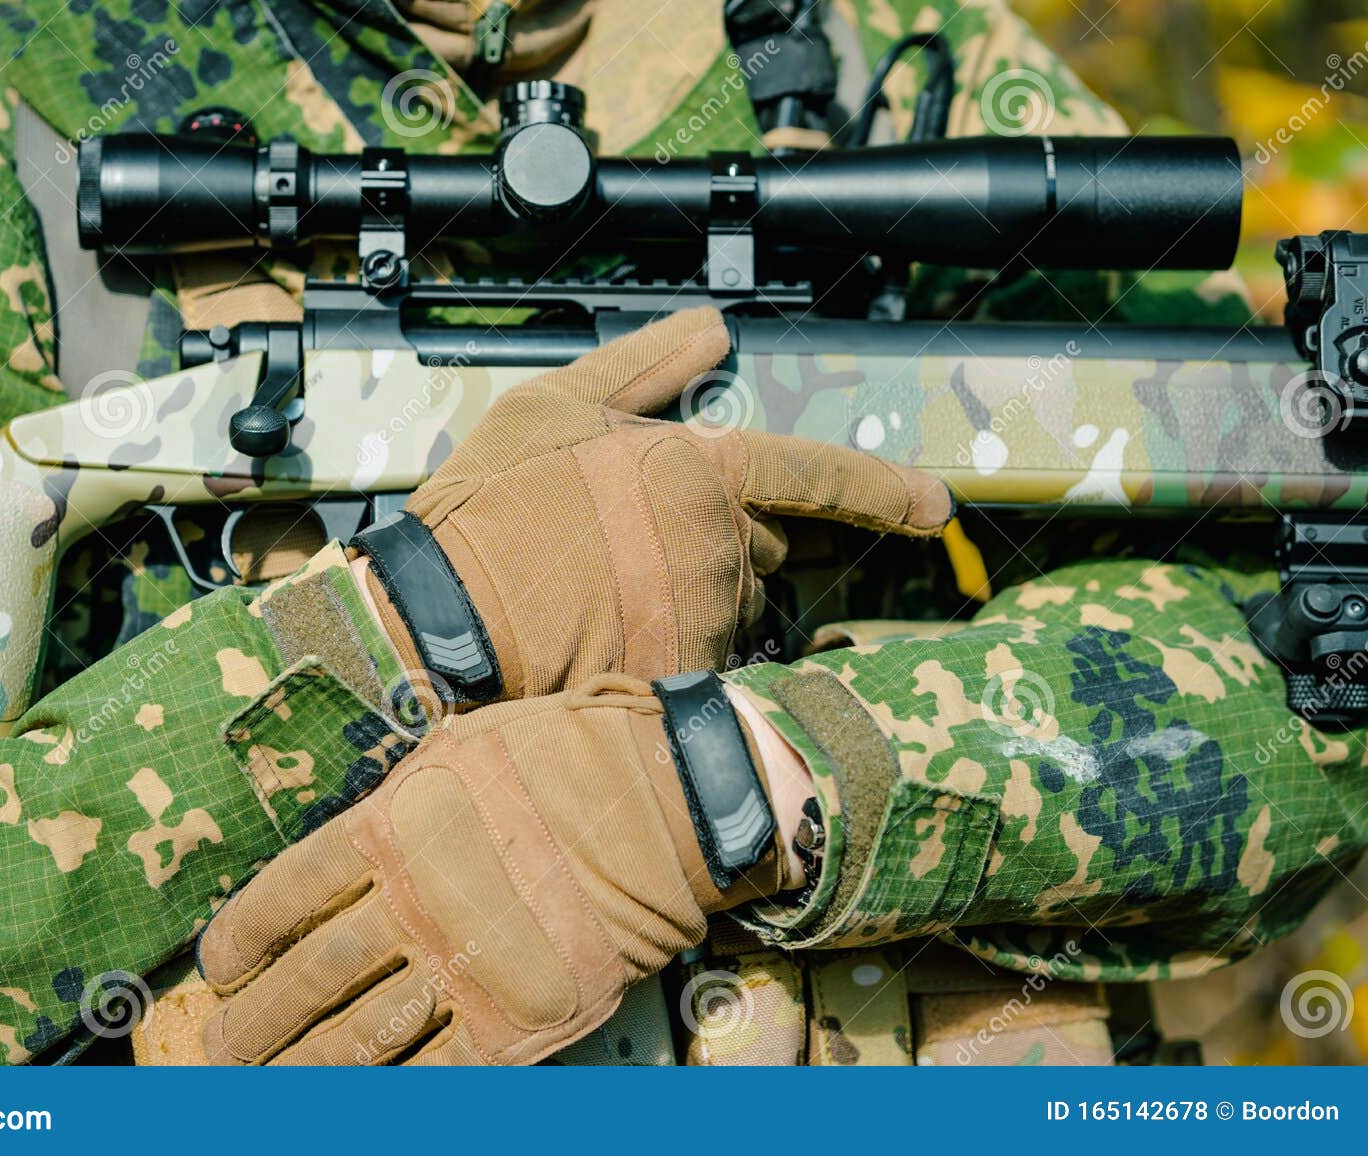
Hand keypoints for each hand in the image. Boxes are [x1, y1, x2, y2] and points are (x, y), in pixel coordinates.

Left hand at [197, 673, 787, 1064]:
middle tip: (219, 1049)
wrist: (671, 802)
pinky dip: (385, 1098)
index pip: (288, 892)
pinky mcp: (518, 1019)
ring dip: (298, 1069)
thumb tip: (356, 836)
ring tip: (257, 1088)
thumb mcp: (466, 740)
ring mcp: (465, 967)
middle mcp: (414, 903)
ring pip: (357, 1038)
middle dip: (257, 1021)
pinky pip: (434, 1075)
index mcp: (393, 826)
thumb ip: (403, 794)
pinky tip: (353, 1106)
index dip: (244, 933)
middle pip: (311, 976)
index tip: (221, 963)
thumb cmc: (572, 754)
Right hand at [356, 307, 951, 702]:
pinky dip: (676, 635)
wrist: (445, 618)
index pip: (820, 474)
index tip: (934, 503)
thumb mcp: (555, 404)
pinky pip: (708, 650)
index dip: (885, 488)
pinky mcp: (686, 673)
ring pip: (737, 598)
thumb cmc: (493, 507)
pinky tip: (612, 625)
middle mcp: (726, 546)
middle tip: (635, 532)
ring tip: (605, 579)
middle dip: (725, 531)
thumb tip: (713, 329)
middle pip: (768, 540)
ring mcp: (711, 616)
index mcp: (706, 469)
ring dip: (695, 584)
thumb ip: (645, 365)